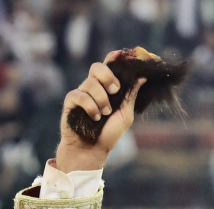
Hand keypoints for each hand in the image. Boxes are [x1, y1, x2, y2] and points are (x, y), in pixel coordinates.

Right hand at [57, 51, 145, 171]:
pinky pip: (79, 95)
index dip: (113, 58)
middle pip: (97, 67)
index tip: (121, 55)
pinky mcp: (71, 101)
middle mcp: (94, 88)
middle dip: (107, 76)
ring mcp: (82, 93)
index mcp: (107, 88)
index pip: (109, 66)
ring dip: (101, 99)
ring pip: (90, 83)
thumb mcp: (125, 114)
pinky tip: (94, 117)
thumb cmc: (109, 133)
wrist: (92, 150)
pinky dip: (90, 106)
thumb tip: (143, 78)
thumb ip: (131, 95)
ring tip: (104, 114)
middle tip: (115, 90)